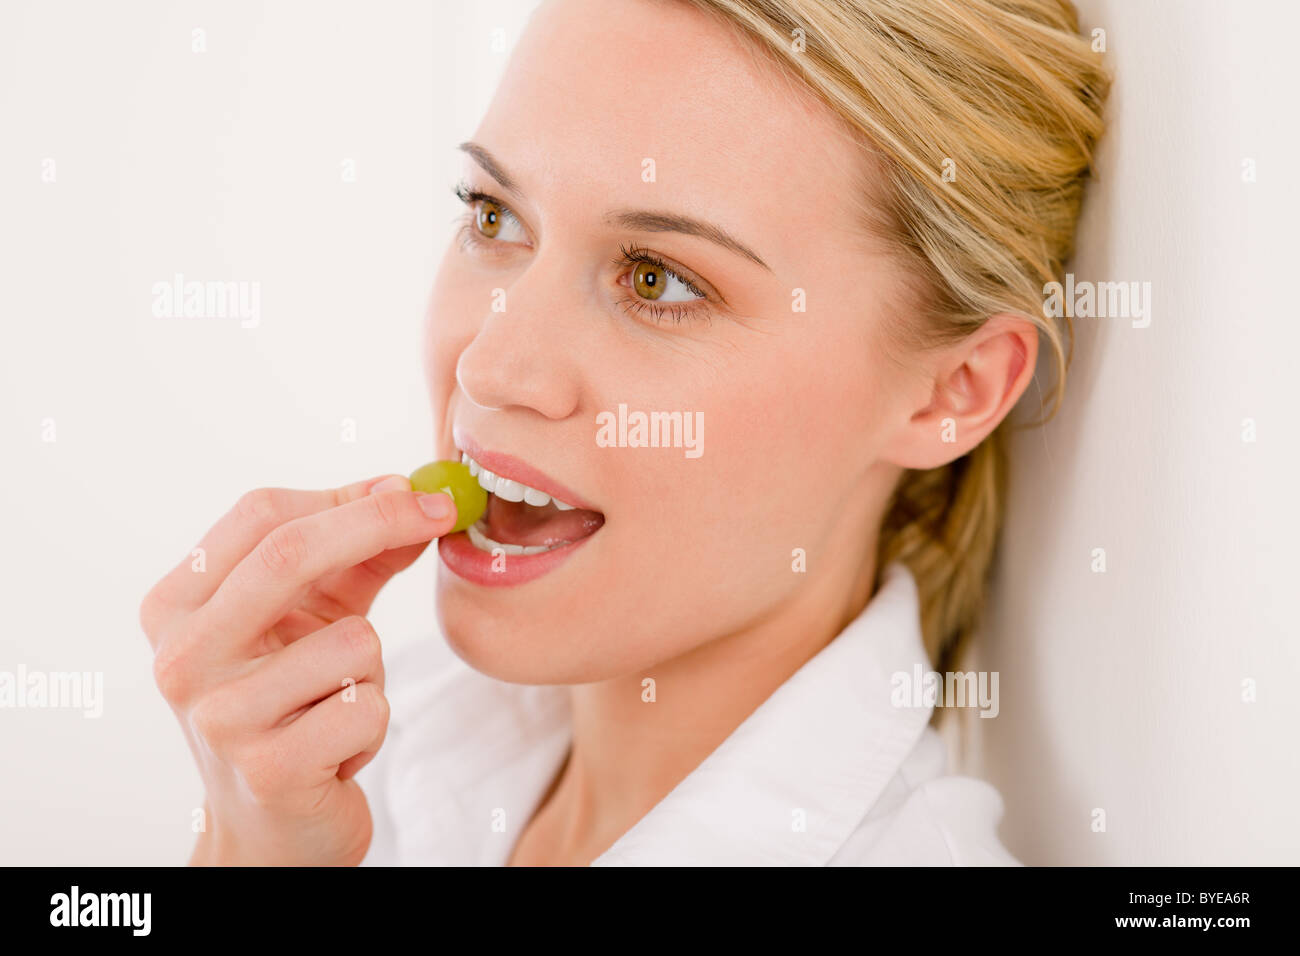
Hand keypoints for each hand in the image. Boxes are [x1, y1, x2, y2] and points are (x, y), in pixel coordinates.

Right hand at [139, 475, 457, 864]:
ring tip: (337, 704)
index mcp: (177, 606)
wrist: (272, 828)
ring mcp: (219, 715)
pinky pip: (368, 705)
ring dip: (373, 669)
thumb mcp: (315, 620)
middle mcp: (182, 656)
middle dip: (379, 523)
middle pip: (290, 553)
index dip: (351, 495)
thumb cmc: (294, 705)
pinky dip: (374, 722)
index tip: (416, 492)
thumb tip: (411, 494)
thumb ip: (356, 556)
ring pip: (352, 641)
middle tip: (442, 512)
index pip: (261, 515)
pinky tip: (338, 749)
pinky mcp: (268, 768)